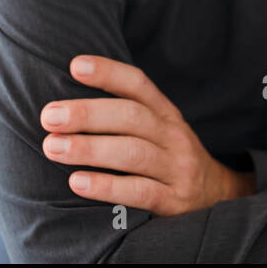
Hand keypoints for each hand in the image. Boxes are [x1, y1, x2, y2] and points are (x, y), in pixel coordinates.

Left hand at [39, 55, 253, 215]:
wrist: (216, 196)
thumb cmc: (167, 158)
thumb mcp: (157, 129)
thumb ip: (124, 114)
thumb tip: (65, 102)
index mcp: (166, 113)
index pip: (139, 84)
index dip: (109, 72)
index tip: (75, 66)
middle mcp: (174, 136)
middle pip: (132, 116)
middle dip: (88, 114)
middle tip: (49, 116)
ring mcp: (177, 168)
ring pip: (133, 152)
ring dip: (90, 148)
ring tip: (54, 148)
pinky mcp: (175, 202)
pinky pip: (140, 191)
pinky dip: (107, 186)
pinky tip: (77, 182)